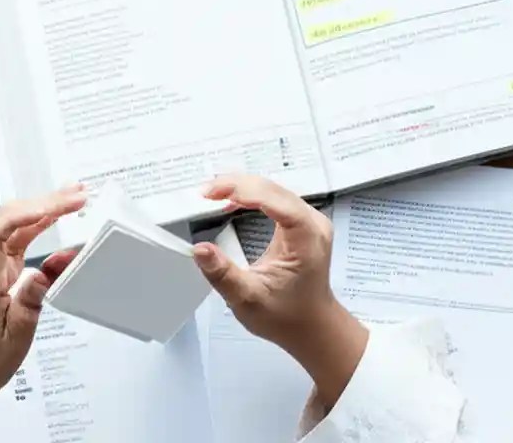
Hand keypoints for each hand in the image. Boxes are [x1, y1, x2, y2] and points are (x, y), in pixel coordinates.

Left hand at [0, 185, 85, 435]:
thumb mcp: (17, 339)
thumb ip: (34, 300)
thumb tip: (50, 268)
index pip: (0, 232)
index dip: (31, 211)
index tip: (61, 204)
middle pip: (5, 221)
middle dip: (42, 202)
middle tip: (77, 195)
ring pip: (6, 229)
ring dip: (37, 212)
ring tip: (69, 201)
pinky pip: (6, 244)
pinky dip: (29, 229)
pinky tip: (48, 223)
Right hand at [192, 174, 367, 407]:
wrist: (311, 327)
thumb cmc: (287, 316)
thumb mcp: (248, 299)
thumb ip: (223, 274)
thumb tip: (200, 250)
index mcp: (306, 237)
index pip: (273, 199)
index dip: (241, 189)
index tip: (210, 192)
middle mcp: (313, 223)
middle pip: (272, 189)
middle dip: (236, 184)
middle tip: (204, 191)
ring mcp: (310, 221)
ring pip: (273, 190)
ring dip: (242, 188)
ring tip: (212, 193)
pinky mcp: (302, 224)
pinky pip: (275, 200)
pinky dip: (251, 196)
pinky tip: (232, 200)